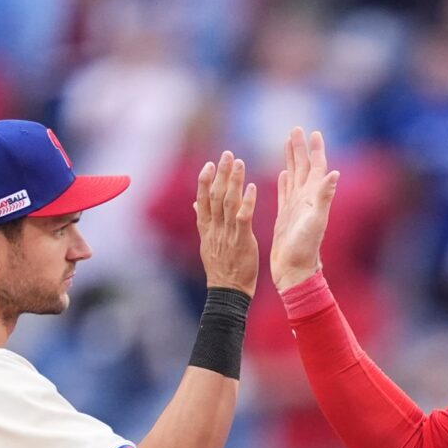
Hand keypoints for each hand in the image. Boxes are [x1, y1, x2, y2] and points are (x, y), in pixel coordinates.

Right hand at [193, 151, 258, 293]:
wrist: (228, 292)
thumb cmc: (221, 268)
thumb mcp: (208, 243)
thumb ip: (204, 221)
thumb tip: (196, 203)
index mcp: (206, 228)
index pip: (203, 199)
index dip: (205, 181)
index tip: (209, 164)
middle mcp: (215, 228)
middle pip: (215, 196)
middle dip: (220, 174)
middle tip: (227, 155)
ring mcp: (227, 234)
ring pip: (228, 203)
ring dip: (233, 181)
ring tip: (239, 163)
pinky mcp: (242, 241)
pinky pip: (243, 218)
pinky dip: (247, 202)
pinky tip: (251, 187)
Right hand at [270, 126, 340, 290]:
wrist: (294, 270)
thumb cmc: (305, 249)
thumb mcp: (315, 221)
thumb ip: (324, 196)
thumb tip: (334, 173)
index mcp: (313, 197)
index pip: (316, 167)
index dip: (315, 149)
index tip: (313, 131)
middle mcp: (306, 199)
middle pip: (304, 167)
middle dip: (301, 148)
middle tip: (296, 129)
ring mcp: (296, 207)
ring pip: (294, 176)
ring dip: (292, 160)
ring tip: (288, 144)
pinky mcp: (285, 216)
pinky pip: (285, 193)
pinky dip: (285, 181)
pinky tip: (283, 174)